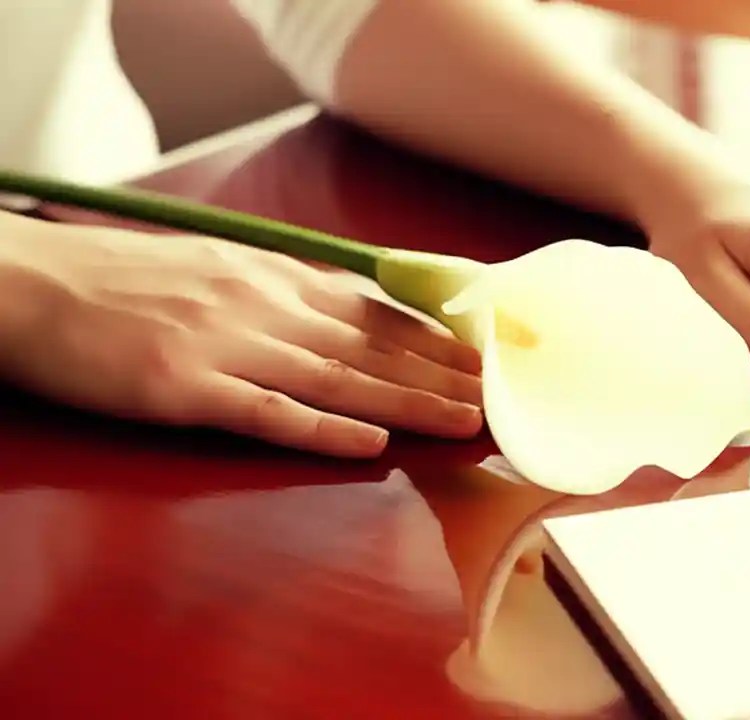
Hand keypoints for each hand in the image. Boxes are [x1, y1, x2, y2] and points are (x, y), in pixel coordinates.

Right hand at [0, 216, 482, 456]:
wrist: (27, 285)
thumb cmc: (117, 278)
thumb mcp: (211, 265)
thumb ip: (278, 288)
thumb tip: (344, 306)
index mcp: (267, 275)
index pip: (370, 309)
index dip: (430, 337)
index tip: (480, 355)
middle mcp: (260, 306)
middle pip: (370, 346)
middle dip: (440, 373)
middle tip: (497, 395)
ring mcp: (224, 346)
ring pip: (338, 378)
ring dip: (408, 401)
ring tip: (463, 421)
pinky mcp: (183, 387)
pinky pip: (266, 412)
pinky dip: (322, 428)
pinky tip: (370, 442)